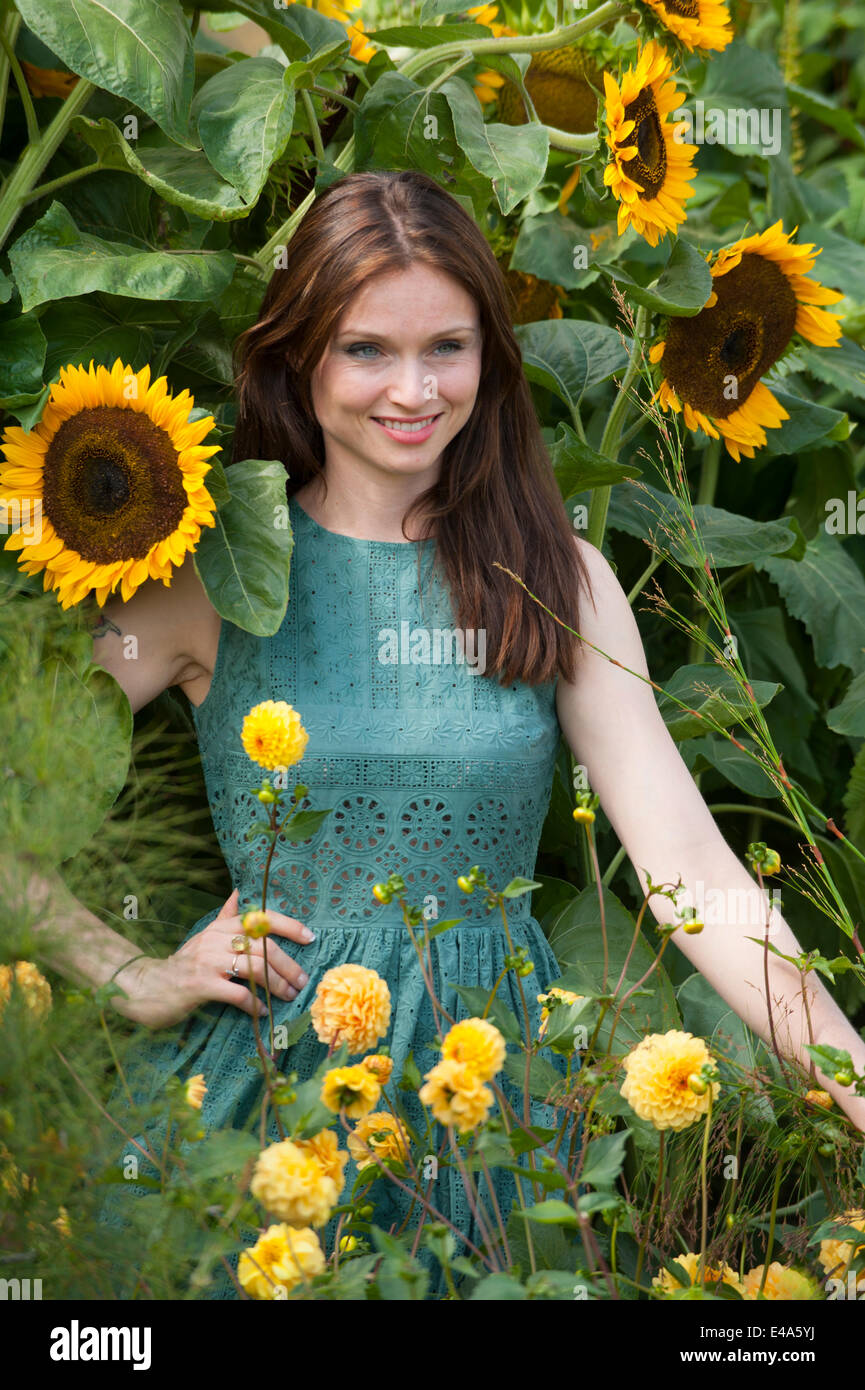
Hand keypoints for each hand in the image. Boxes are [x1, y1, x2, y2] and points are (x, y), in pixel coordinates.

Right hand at [113, 888, 314, 1029]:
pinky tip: (262, 1012)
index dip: (289, 926)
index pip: (261, 919)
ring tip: (289, 996)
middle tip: (302, 982)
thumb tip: (238, 892)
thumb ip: (224, 917)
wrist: (146, 985)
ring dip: (277, 984)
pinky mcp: (200, 985)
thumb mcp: (204, 937)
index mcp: (221, 927)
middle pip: (263, 946)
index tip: (311, 938)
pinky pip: (237, 993)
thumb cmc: (183, 964)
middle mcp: (216, 939)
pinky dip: (254, 1003)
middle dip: (288, 965)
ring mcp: (207, 962)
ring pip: (255, 968)